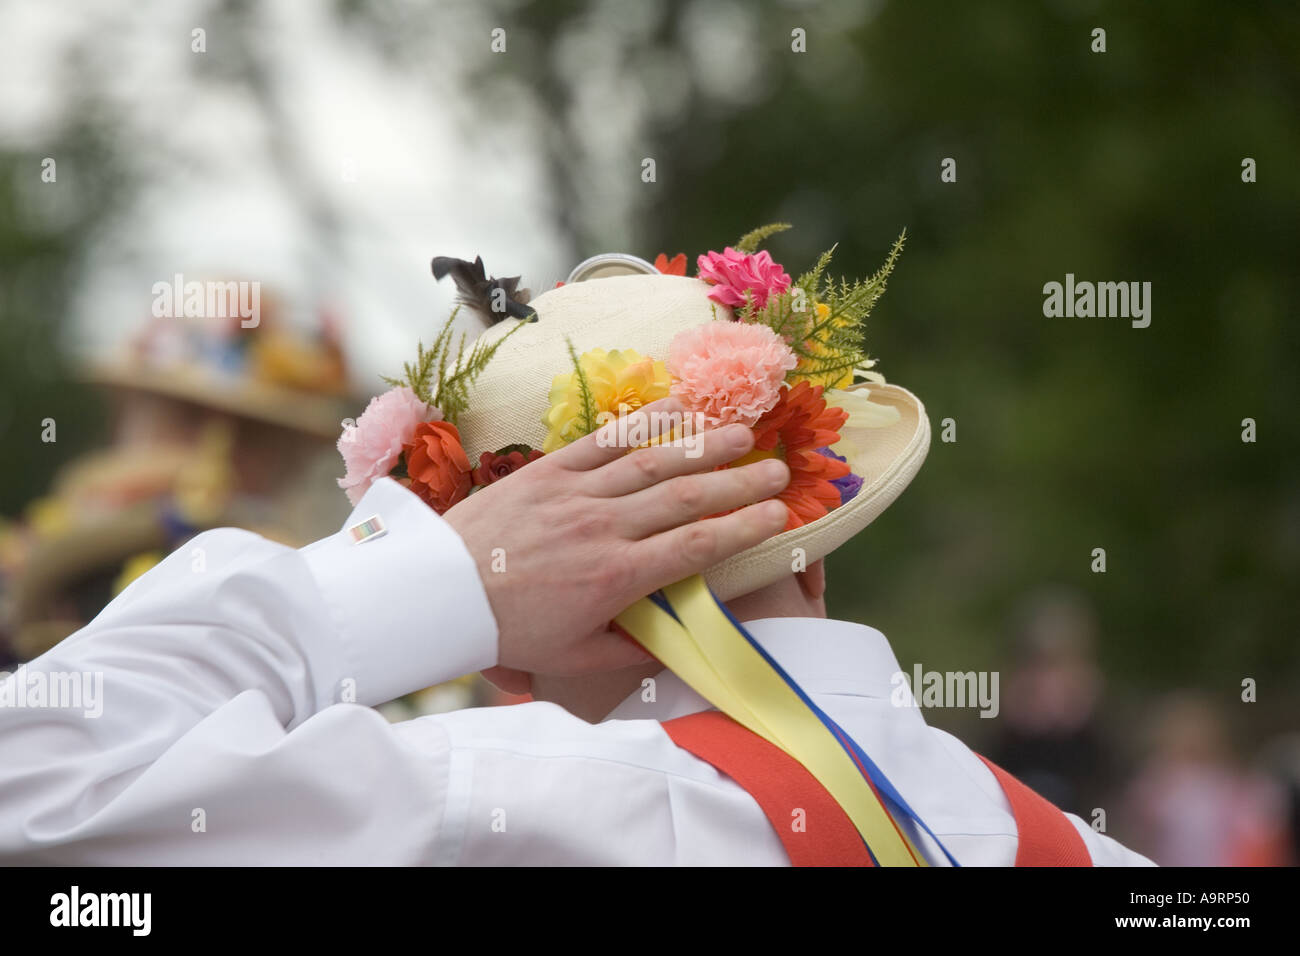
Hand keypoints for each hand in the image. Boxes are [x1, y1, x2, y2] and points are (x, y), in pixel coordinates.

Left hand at [442, 401, 788, 679]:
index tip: (780, 516)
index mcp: (616, 577)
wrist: (440, 592)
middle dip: (740, 483)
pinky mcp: (548, 471)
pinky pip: (604, 441)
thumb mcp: (573, 655)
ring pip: (652, 462)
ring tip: (745, 434)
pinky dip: (643, 424)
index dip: (744, 527)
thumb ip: (629, 646)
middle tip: (782, 471)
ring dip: (703, 445)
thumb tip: (671, 639)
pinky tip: (677, 409)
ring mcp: (576, 494)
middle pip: (687, 497)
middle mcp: (604, 528)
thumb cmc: (507, 631)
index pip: (696, 546)